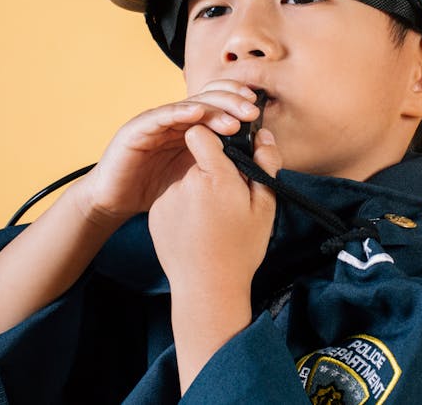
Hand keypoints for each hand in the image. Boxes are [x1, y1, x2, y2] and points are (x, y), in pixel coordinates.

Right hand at [68, 80, 261, 229]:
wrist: (115, 200)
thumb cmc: (156, 187)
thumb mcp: (195, 174)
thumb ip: (218, 160)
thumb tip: (255, 156)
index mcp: (191, 126)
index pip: (217, 104)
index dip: (237, 101)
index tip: (257, 112)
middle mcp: (175, 119)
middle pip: (207, 99)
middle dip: (232, 103)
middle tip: (253, 113)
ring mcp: (156, 121)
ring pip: (188, 106)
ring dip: (213, 109)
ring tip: (233, 120)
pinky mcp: (136, 130)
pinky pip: (160, 116)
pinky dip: (178, 112)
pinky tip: (196, 113)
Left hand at [147, 125, 280, 295]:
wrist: (208, 288)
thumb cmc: (241, 248)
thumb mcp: (265, 206)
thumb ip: (266, 164)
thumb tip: (262, 134)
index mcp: (214, 177)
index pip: (201, 133)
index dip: (213, 139)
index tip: (224, 154)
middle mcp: (185, 183)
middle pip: (197, 161)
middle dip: (212, 173)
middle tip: (228, 203)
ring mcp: (168, 199)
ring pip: (185, 181)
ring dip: (197, 192)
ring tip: (212, 222)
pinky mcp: (156, 213)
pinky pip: (173, 199)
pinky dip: (184, 208)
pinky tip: (196, 230)